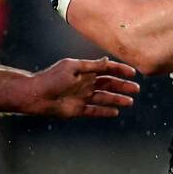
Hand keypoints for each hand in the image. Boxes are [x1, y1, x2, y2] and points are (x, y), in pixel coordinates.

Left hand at [26, 58, 140, 118]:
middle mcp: (86, 83)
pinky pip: (95, 111)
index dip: (120, 70)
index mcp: (85, 71)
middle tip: (137, 89)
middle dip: (123, 86)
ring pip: (104, 98)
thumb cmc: (52, 78)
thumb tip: (107, 61)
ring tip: (130, 102)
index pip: (106, 69)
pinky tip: (115, 112)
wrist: (36, 95)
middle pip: (108, 84)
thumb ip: (91, 66)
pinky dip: (105, 111)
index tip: (133, 73)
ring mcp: (83, 97)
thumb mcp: (73, 67)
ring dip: (117, 99)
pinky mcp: (78, 109)